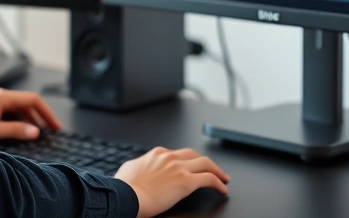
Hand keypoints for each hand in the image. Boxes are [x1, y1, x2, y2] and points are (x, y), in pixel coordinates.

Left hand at [0, 88, 61, 142]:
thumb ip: (15, 130)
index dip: (47, 113)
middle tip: (50, 132)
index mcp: (1, 97)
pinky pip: (10, 114)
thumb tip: (35, 131)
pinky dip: (19, 123)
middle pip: (27, 104)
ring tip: (37, 135)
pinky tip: (21, 134)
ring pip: (19, 110)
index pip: (33, 100)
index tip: (55, 126)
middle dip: (40, 117)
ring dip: (29, 121)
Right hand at [115, 147, 229, 217]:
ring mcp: (178, 168)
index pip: (178, 154)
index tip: (192, 166)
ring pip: (205, 163)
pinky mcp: (186, 182)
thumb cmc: (124, 187)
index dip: (188, 161)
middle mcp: (169, 157)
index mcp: (157, 154)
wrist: (125, 195)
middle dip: (205, 162)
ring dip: (217, 170)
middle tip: (212, 169)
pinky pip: (209, 179)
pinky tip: (222, 189)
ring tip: (224, 178)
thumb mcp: (129, 169)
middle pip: (194, 155)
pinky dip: (218, 183)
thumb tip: (139, 169)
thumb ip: (139, 166)